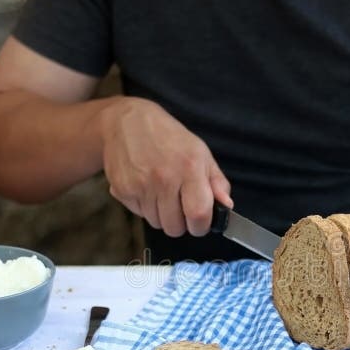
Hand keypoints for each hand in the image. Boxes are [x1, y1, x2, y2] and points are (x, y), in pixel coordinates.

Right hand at [100, 97, 232, 236]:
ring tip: (161, 192)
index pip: (198, 215)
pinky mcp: (122, 190)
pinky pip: (139, 215)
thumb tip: (227, 205)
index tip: (200, 222)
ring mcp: (140, 185)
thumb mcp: (201, 153)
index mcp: (189, 168)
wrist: (127, 121)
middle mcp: (164, 178)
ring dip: (162, 214)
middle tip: (179, 204)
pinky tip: (146, 187)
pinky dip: (145, 207)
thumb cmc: (169, 138)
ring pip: (156, 223)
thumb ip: (217, 182)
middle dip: (180, 222)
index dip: (201, 226)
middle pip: (175, 228)